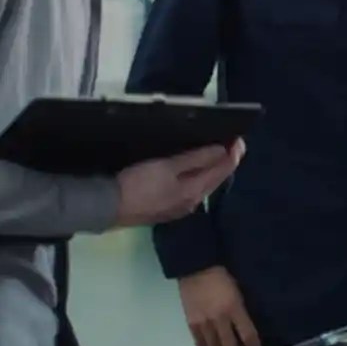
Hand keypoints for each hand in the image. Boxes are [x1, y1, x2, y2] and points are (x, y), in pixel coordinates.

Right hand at [114, 139, 244, 227]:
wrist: (107, 208)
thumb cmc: (138, 184)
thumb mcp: (167, 167)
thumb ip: (196, 159)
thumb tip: (223, 150)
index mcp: (194, 191)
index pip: (222, 170)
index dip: (233, 153)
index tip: (239, 138)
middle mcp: (192, 202)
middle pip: (215, 178)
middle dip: (226, 161)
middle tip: (233, 142)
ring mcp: (179, 207)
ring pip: (204, 184)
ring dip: (213, 168)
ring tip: (218, 151)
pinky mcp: (167, 207)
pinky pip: (192, 188)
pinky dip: (199, 176)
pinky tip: (196, 169)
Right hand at [179, 265, 261, 345]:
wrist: (196, 267)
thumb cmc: (222, 276)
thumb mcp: (238, 291)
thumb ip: (241, 309)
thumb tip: (245, 326)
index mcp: (234, 308)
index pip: (247, 334)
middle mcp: (219, 319)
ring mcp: (204, 323)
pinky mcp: (191, 323)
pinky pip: (199, 343)